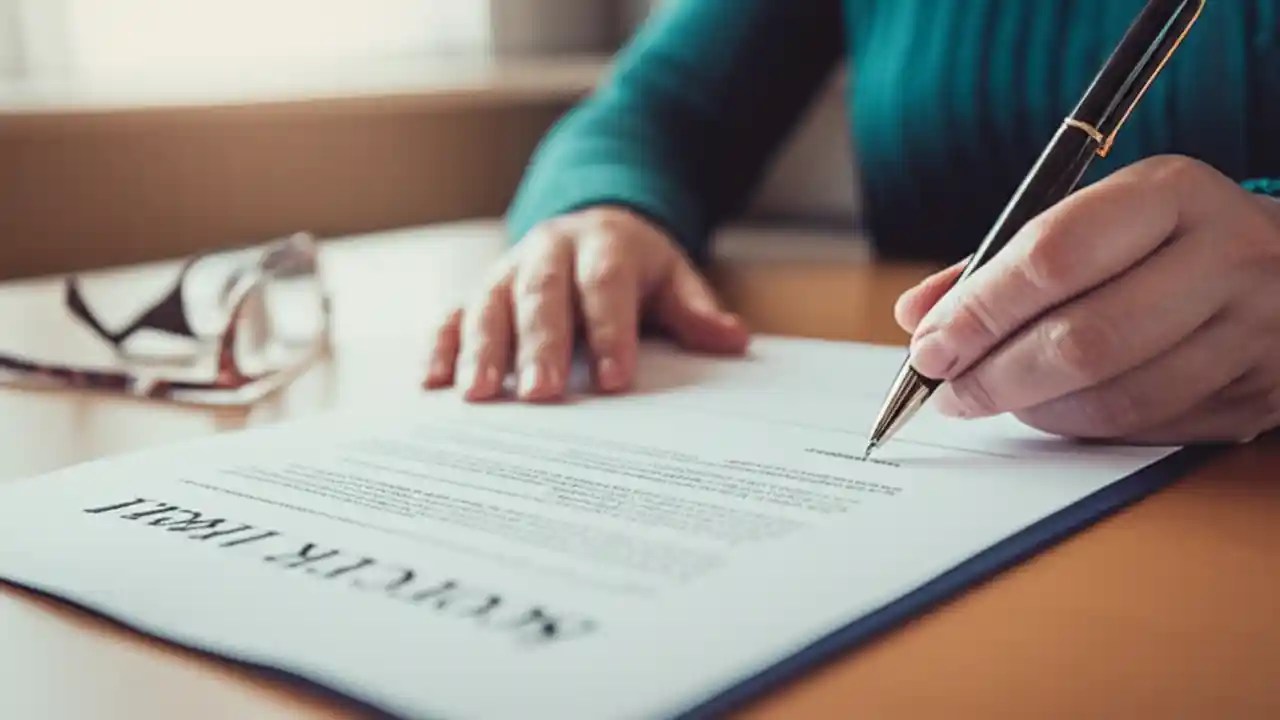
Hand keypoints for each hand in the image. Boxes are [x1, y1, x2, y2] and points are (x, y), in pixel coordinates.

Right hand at [425, 206, 747, 400]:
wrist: (589, 222)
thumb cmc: (633, 265)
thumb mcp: (672, 277)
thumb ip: (694, 310)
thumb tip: (733, 342)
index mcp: (603, 244)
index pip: (605, 286)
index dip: (610, 331)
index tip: (614, 380)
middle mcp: (548, 251)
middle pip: (541, 294)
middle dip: (540, 345)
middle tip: (541, 395)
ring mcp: (507, 271)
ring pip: (489, 304)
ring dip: (481, 350)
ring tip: (478, 396)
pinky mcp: (477, 292)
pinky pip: (452, 316)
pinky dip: (441, 347)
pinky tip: (432, 385)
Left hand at [895, 156, 1279, 443]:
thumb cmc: (1164, 239)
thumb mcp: (1095, 218)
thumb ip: (1002, 263)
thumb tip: (916, 316)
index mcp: (1172, 194)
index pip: (1054, 257)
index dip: (979, 311)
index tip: (928, 346)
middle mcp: (1226, 258)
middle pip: (1082, 340)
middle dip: (993, 376)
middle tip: (945, 390)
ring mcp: (1254, 331)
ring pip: (1114, 398)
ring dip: (1032, 409)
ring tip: (991, 398)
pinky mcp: (1260, 394)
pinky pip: (1147, 429)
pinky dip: (1081, 428)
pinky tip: (1051, 409)